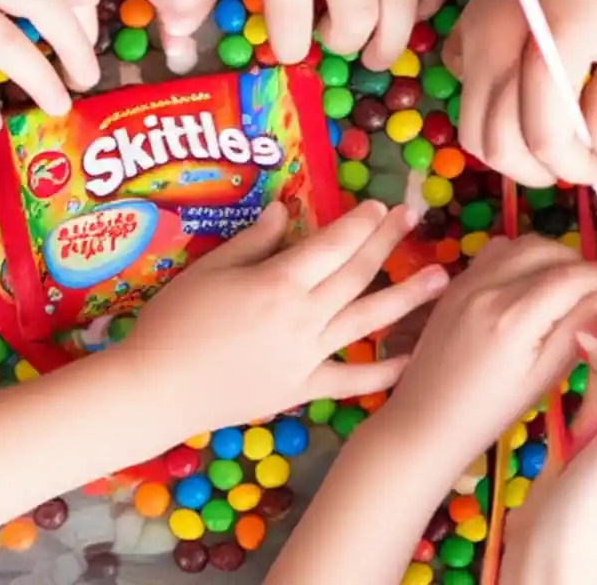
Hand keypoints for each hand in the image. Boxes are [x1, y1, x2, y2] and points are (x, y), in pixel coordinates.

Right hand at [120, 200, 446, 432]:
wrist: (155, 390)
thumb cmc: (172, 322)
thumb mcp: (208, 269)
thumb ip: (253, 240)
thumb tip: (283, 207)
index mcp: (278, 282)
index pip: (332, 244)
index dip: (360, 222)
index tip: (379, 207)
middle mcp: (302, 316)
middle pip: (356, 273)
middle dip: (387, 243)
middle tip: (414, 219)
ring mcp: (307, 355)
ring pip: (367, 321)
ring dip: (407, 298)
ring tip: (441, 279)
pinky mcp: (303, 388)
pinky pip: (352, 380)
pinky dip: (384, 372)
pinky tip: (414, 359)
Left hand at [385, 235, 596, 462]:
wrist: (425, 421)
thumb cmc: (490, 412)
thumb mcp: (544, 376)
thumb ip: (580, 329)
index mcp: (513, 317)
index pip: (574, 277)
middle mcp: (488, 288)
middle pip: (551, 252)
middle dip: (585, 264)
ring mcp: (466, 281)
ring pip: (525, 244)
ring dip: (556, 256)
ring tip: (573, 285)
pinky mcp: (455, 284)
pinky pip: (498, 251)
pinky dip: (525, 257)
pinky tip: (534, 283)